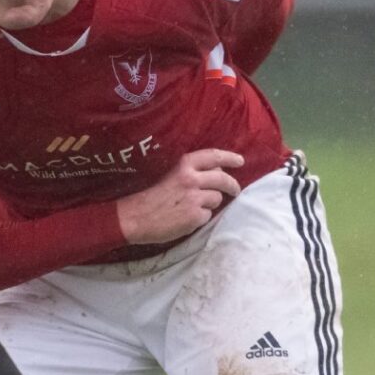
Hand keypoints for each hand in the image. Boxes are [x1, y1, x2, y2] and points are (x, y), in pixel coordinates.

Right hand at [116, 149, 244, 244]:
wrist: (135, 217)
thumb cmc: (150, 196)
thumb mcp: (169, 175)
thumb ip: (190, 172)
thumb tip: (214, 174)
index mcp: (184, 164)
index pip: (214, 156)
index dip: (230, 158)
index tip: (240, 161)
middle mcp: (192, 178)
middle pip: (222, 179)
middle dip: (232, 185)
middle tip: (235, 190)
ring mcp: (194, 198)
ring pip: (216, 198)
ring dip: (210, 203)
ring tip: (193, 207)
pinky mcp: (195, 216)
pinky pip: (207, 215)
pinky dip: (200, 218)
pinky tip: (186, 218)